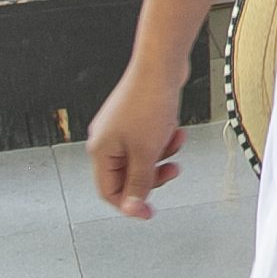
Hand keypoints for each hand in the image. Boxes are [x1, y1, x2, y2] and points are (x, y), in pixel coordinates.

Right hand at [87, 66, 185, 219]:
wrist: (162, 65)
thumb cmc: (149, 102)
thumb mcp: (146, 152)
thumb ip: (139, 183)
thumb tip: (132, 209)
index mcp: (100, 151)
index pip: (109, 191)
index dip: (130, 204)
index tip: (150, 212)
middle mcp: (106, 139)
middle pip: (127, 175)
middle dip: (152, 175)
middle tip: (172, 171)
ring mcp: (120, 127)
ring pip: (142, 157)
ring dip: (162, 154)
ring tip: (175, 141)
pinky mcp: (135, 116)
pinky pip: (148, 139)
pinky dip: (163, 139)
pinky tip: (175, 128)